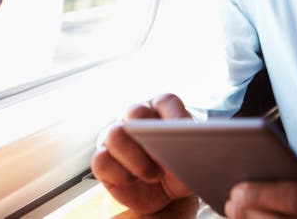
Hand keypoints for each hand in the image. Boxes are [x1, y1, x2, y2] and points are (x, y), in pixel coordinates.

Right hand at [91, 93, 193, 213]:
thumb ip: (195, 149)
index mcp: (161, 109)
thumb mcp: (194, 160)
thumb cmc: (180, 169)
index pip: (166, 102)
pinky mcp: (103, 159)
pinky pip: (101, 160)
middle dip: (149, 133)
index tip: (183, 132)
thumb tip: (193, 145)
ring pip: (115, 134)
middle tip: (164, 156)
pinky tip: (131, 180)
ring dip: (136, 158)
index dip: (175, 116)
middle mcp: (135, 118)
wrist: (164, 194)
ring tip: (153, 175)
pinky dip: (118, 173)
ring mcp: (116, 136)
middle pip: (135, 111)